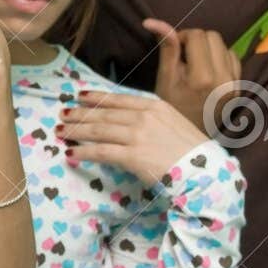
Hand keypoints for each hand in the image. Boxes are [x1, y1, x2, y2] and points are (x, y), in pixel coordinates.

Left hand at [61, 90, 211, 181]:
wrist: (206, 172)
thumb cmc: (194, 153)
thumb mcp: (175, 125)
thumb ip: (154, 120)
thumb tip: (132, 122)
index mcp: (155, 106)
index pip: (119, 99)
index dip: (97, 97)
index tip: (80, 95)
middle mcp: (144, 117)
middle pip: (104, 113)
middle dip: (80, 113)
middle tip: (63, 114)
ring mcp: (137, 135)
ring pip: (99, 130)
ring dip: (77, 130)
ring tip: (61, 131)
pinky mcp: (132, 155)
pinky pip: (101, 152)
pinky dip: (83, 152)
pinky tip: (71, 153)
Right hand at [145, 18, 241, 129]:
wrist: (188, 139)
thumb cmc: (171, 108)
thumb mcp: (164, 78)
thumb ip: (166, 47)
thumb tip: (153, 20)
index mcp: (203, 76)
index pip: (197, 35)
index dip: (182, 36)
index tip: (173, 49)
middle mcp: (224, 79)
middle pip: (213, 36)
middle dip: (196, 41)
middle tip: (183, 56)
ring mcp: (235, 85)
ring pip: (225, 46)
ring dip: (209, 49)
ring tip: (195, 64)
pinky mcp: (240, 88)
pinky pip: (233, 59)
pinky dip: (220, 59)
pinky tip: (208, 72)